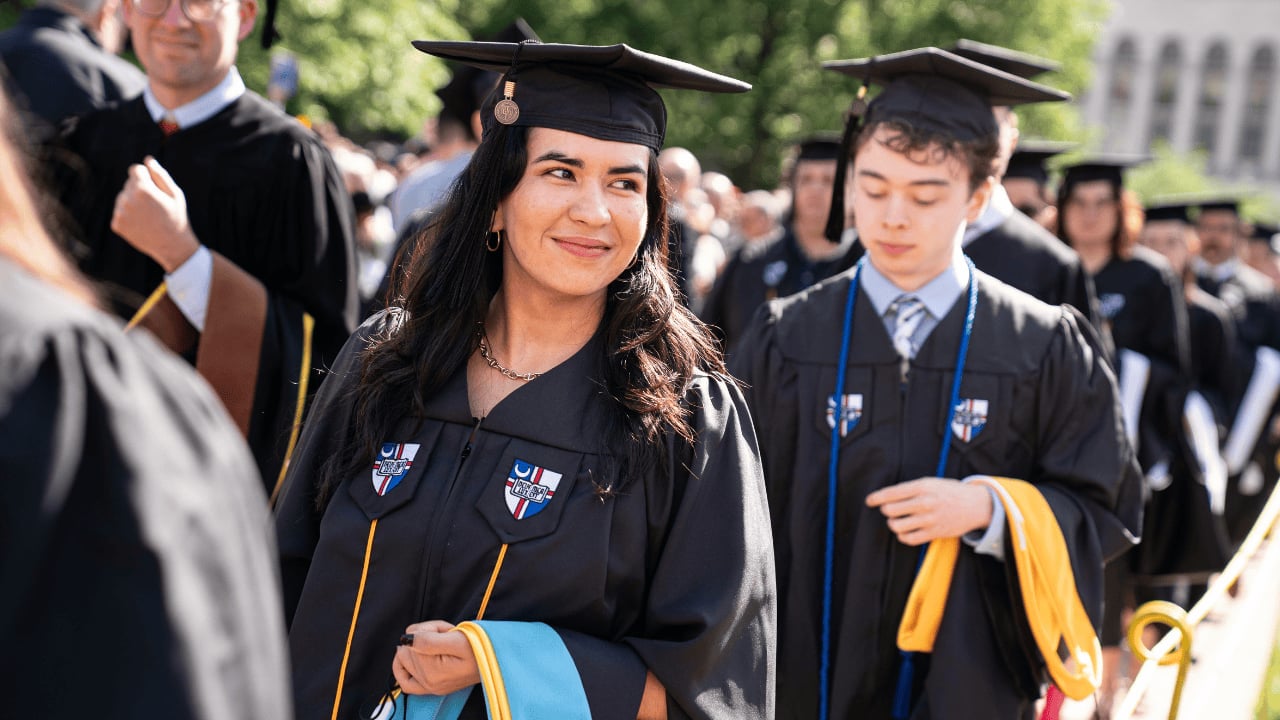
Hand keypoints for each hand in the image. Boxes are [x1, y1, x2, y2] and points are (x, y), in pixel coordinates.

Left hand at [110, 156, 199, 272]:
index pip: (135, 169)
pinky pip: (120, 212)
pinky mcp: (117, 224)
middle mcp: (128, 199)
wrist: (172, 246)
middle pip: (129, 184)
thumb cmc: (176, 216)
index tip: (156, 189)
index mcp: (143, 188)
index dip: (147, 178)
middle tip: (155, 206)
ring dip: (133, 202)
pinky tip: (141, 224)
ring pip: (123, 198)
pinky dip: (128, 216)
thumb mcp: (175, 193)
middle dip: (140, 190)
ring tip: (148, 216)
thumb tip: (147, 160)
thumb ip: (160, 175)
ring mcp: (120, 212)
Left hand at [392, 620, 479, 695]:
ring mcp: (430, 687)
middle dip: (422, 637)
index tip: (445, 630)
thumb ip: (428, 640)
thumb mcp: (456, 639)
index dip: (427, 629)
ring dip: (418, 647)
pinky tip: (409, 658)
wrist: (496, 660)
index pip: (412, 641)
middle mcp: (429, 683)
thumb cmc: (480, 647)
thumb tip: (407, 639)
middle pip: (407, 650)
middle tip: (443, 635)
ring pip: (404, 660)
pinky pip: (405, 681)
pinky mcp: (431, 687)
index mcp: (433, 672)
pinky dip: (402, 668)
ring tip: (437, 642)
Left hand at [865, 477, 992, 545]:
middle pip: (890, 510)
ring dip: (893, 523)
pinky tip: (905, 530)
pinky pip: (909, 538)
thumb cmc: (950, 492)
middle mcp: (925, 502)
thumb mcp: (931, 482)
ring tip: (897, 520)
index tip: (869, 501)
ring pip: (896, 526)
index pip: (891, 493)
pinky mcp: (934, 533)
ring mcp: (929, 519)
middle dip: (886, 510)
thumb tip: (886, 497)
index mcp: (922, 486)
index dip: (876, 498)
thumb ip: (911, 489)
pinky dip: (903, 536)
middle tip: (890, 510)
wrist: (976, 505)